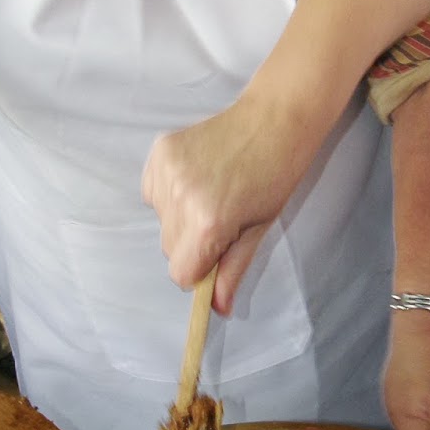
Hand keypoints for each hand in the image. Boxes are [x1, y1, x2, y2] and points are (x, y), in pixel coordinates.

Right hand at [142, 96, 305, 313]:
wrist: (275, 120)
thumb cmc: (275, 176)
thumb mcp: (258, 230)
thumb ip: (232, 270)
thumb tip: (217, 309)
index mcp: (208, 222)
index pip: (180, 273)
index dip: (199, 270)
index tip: (217, 254)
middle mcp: (180, 197)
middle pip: (169, 248)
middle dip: (192, 244)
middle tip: (223, 217)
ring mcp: (167, 171)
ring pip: (160, 220)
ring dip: (180, 216)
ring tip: (212, 190)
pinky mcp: (159, 151)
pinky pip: (153, 191)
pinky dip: (169, 193)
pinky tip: (197, 176)